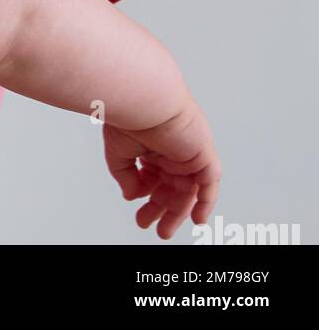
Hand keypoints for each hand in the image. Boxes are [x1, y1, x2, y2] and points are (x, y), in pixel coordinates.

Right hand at [104, 97, 220, 239]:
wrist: (146, 98)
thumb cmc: (131, 115)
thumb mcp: (119, 152)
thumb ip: (126, 176)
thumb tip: (132, 196)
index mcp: (153, 145)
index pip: (153, 176)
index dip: (143, 191)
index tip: (133, 200)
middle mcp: (173, 150)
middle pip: (169, 187)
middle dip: (158, 208)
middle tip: (147, 223)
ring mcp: (189, 154)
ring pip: (187, 190)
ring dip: (176, 212)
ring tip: (163, 230)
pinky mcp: (203, 155)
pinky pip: (209, 184)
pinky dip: (205, 202)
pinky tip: (197, 219)